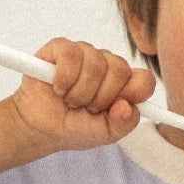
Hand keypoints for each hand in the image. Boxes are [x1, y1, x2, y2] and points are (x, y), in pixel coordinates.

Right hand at [7, 38, 155, 152]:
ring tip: (69, 100)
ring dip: (79, 91)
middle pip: (120, 70)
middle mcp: (107, 65)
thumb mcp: (101, 135)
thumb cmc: (71, 127)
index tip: (116, 107)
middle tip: (85, 108)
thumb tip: (127, 107)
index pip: (144, 79)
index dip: (133, 93)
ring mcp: (85, 54)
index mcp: (123, 85)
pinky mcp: (61, 48)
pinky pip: (71, 55)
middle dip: (100, 98)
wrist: (38, 128)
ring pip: (95, 63)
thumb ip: (121, 125)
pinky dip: (64, 77)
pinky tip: (58, 88)